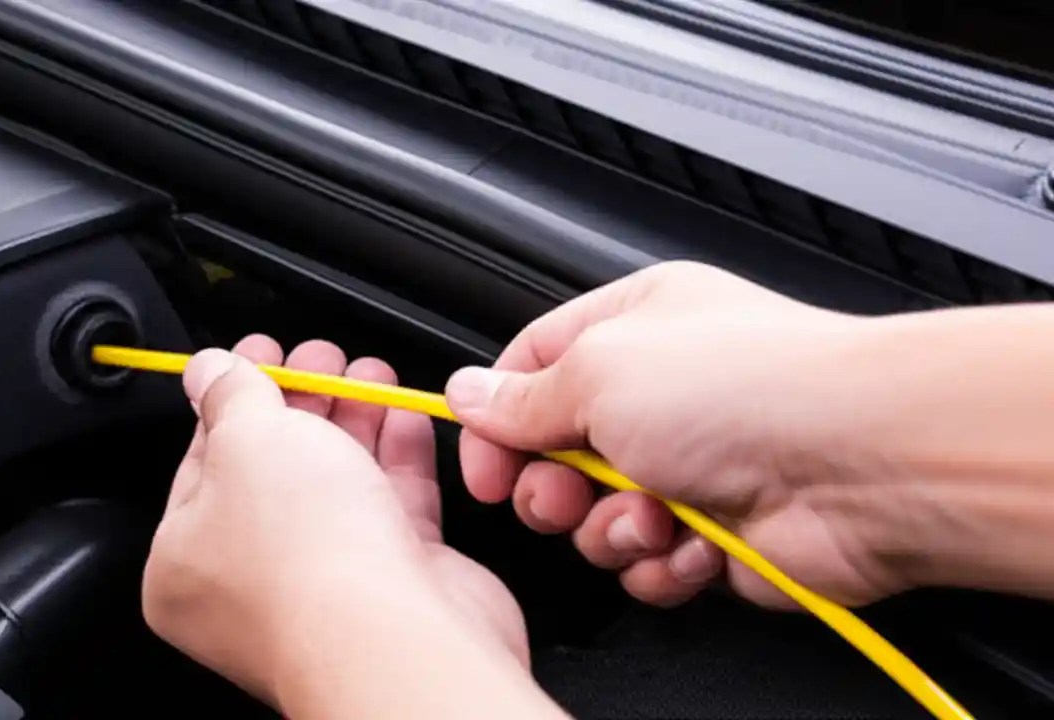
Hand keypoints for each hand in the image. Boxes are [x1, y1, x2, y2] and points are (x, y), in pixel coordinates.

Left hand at [142, 337, 527, 706]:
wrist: (395, 637)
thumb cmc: (304, 555)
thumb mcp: (246, 439)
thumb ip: (231, 393)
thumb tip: (210, 368)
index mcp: (186, 559)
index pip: (203, 459)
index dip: (235, 395)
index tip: (262, 351)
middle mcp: (253, 579)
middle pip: (276, 465)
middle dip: (304, 400)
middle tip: (321, 356)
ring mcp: (327, 581)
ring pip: (339, 480)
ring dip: (355, 417)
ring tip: (369, 371)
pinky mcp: (393, 579)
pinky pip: (392, 503)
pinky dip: (398, 453)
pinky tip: (404, 412)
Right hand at [446, 261, 909, 608]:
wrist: (863, 463)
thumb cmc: (750, 387)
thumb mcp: (600, 370)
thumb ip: (523, 396)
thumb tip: (469, 393)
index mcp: (631, 328)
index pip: (531, 370)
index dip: (496, 422)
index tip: (482, 465)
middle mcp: (658, 395)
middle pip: (554, 456)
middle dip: (550, 489)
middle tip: (563, 492)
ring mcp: (688, 466)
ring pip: (596, 520)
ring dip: (612, 528)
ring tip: (652, 511)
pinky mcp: (714, 533)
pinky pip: (648, 565)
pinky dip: (663, 563)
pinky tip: (695, 541)